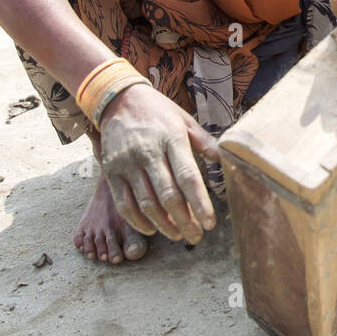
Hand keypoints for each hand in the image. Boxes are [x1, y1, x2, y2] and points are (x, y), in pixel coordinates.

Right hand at [97, 83, 219, 244]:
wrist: (118, 99)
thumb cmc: (158, 112)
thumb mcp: (184, 120)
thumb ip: (204, 142)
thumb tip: (225, 160)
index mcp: (171, 138)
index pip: (188, 177)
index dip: (200, 203)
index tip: (209, 223)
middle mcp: (148, 152)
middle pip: (168, 196)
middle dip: (185, 221)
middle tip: (197, 236)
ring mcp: (127, 163)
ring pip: (146, 204)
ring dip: (165, 225)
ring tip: (179, 235)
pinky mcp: (111, 172)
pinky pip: (124, 204)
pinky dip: (139, 222)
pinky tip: (153, 228)